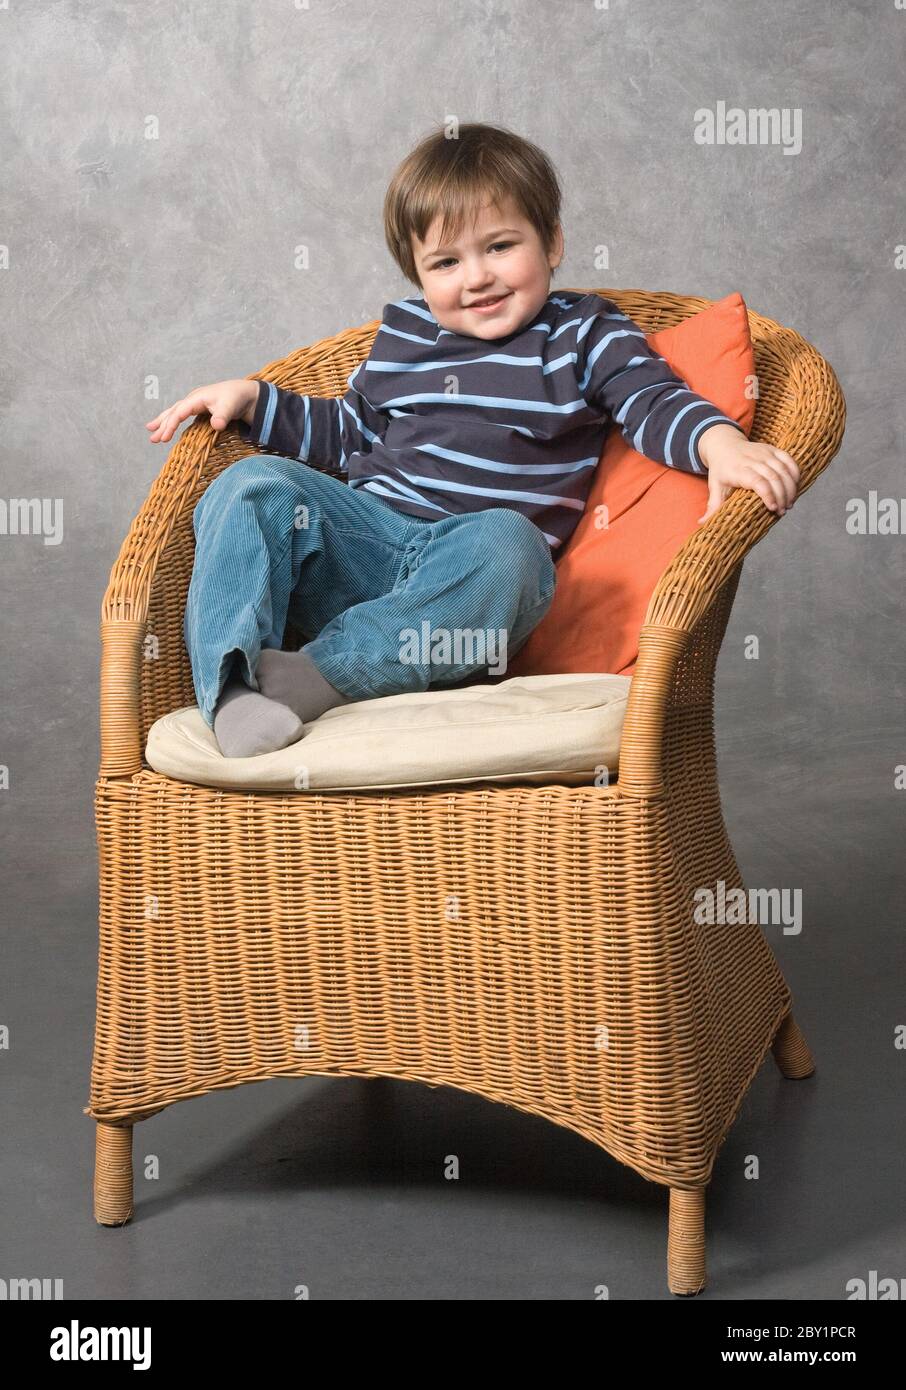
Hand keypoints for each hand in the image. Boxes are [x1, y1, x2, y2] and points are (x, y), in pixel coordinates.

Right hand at [145, 379, 259, 442]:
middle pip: (173, 412)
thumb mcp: (231, 406)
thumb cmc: (237, 398)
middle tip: (152, 438)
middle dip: (162, 424)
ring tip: (150, 430)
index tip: (164, 438)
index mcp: (197, 398)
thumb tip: (216, 425)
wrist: (246, 393)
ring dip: (163, 421)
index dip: (171, 425)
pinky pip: (182, 415)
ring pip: (175, 412)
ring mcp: (196, 404)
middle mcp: (193, 399)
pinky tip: (168, 428)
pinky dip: (173, 421)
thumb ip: (223, 416)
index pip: (180, 412)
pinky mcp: (200, 409)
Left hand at [696, 423, 798, 525]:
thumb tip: (702, 524)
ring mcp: (765, 453)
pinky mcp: (773, 449)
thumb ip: (712, 506)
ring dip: (790, 488)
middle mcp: (753, 459)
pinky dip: (795, 473)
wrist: (724, 444)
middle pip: (774, 477)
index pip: (758, 481)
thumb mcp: (715, 486)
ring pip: (783, 470)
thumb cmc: (721, 469)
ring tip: (789, 504)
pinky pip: (789, 460)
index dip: (768, 495)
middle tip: (783, 511)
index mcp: (738, 469)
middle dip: (782, 496)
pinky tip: (795, 487)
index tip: (773, 508)